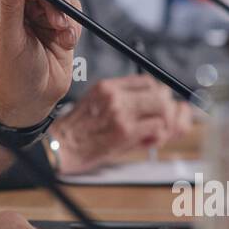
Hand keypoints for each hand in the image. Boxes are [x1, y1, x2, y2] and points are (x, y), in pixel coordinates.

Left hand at [0, 0, 81, 126]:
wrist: (33, 98)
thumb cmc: (13, 74)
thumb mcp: (10, 40)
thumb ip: (10, 6)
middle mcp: (16, 3)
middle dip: (53, 1)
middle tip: (58, 22)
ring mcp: (37, 12)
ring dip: (64, 16)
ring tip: (61, 37)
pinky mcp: (56, 21)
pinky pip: (71, 10)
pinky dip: (73, 26)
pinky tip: (65, 42)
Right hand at [51, 75, 182, 173]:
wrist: (60, 147)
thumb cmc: (78, 132)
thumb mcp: (99, 106)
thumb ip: (126, 103)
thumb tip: (158, 105)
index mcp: (108, 86)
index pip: (147, 81)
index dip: (160, 94)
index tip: (161, 106)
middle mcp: (115, 95)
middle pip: (160, 93)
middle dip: (168, 109)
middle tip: (165, 123)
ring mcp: (120, 112)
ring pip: (163, 108)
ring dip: (165, 123)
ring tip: (154, 135)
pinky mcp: (124, 131)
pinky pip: (157, 127)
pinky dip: (158, 136)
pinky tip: (147, 142)